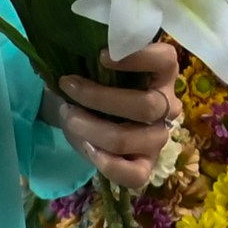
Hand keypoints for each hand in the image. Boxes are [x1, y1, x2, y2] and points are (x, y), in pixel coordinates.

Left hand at [53, 39, 182, 191]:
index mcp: (162, 74)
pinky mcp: (147, 167)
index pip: (166, 60)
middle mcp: (167, 107)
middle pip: (146, 106)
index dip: (139, 57)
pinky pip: (133, 174)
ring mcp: (158, 139)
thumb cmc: (96, 86)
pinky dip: (105, 163)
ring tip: (68, 116)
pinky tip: (88, 148)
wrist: (87, 120)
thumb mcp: (94, 68)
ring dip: (91, 127)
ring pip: (128, 139)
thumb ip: (89, 58)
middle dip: (99, 97)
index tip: (101, 56)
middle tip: (68, 86)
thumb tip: (60, 52)